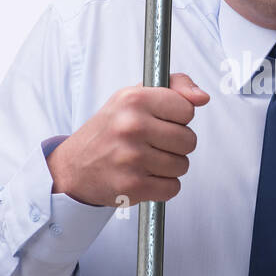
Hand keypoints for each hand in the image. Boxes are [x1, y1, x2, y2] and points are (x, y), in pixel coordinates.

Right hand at [48, 73, 209, 206]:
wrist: (73, 167)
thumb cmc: (109, 130)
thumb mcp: (134, 96)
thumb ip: (174, 87)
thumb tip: (202, 97)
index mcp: (134, 99)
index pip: (187, 109)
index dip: (177, 118)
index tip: (160, 121)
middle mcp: (132, 126)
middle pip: (189, 140)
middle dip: (175, 145)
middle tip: (152, 144)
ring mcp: (131, 158)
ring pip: (182, 166)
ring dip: (168, 167)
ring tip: (144, 160)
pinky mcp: (132, 186)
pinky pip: (172, 188)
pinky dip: (162, 186)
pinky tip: (143, 177)